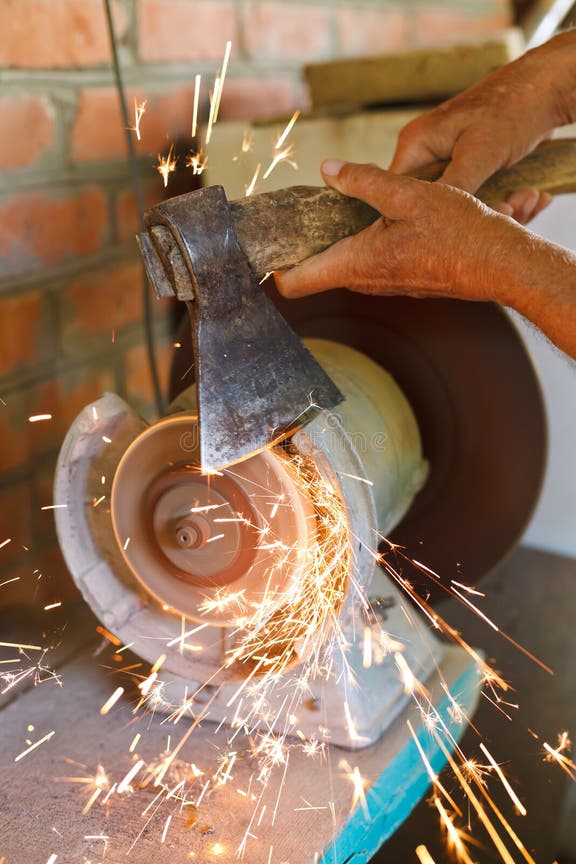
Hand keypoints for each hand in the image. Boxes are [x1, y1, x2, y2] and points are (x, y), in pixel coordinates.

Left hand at [275, 159, 523, 302]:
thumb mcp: (409, 194)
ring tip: (344, 201)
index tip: (268, 241)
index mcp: (356, 263)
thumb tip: (327, 170)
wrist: (501, 263)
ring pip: (344, 261)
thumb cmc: (460, 233)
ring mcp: (383, 282)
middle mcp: (364, 280)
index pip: (294, 282)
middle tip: (304, 205)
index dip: (273, 265)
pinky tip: (380, 213)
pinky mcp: (400, 277)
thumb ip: (364, 181)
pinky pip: (369, 260)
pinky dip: (365, 238)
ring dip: (339, 235)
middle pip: (315, 269)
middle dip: (306, 239)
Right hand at [390, 30, 575, 222]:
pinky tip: (534, 197)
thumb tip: (430, 219)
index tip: (452, 229)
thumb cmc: (512, 107)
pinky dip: (507, 204)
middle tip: (509, 211)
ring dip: (498, 211)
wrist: (545, 88)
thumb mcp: (481, 151)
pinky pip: (479, 201)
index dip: (416, 217)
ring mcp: (448, 165)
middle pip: (432, 205)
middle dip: (471, 217)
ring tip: (530, 200)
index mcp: (416, 145)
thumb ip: (453, 185)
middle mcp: (427, 156)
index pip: (396, 193)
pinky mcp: (469, 172)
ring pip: (459, 208)